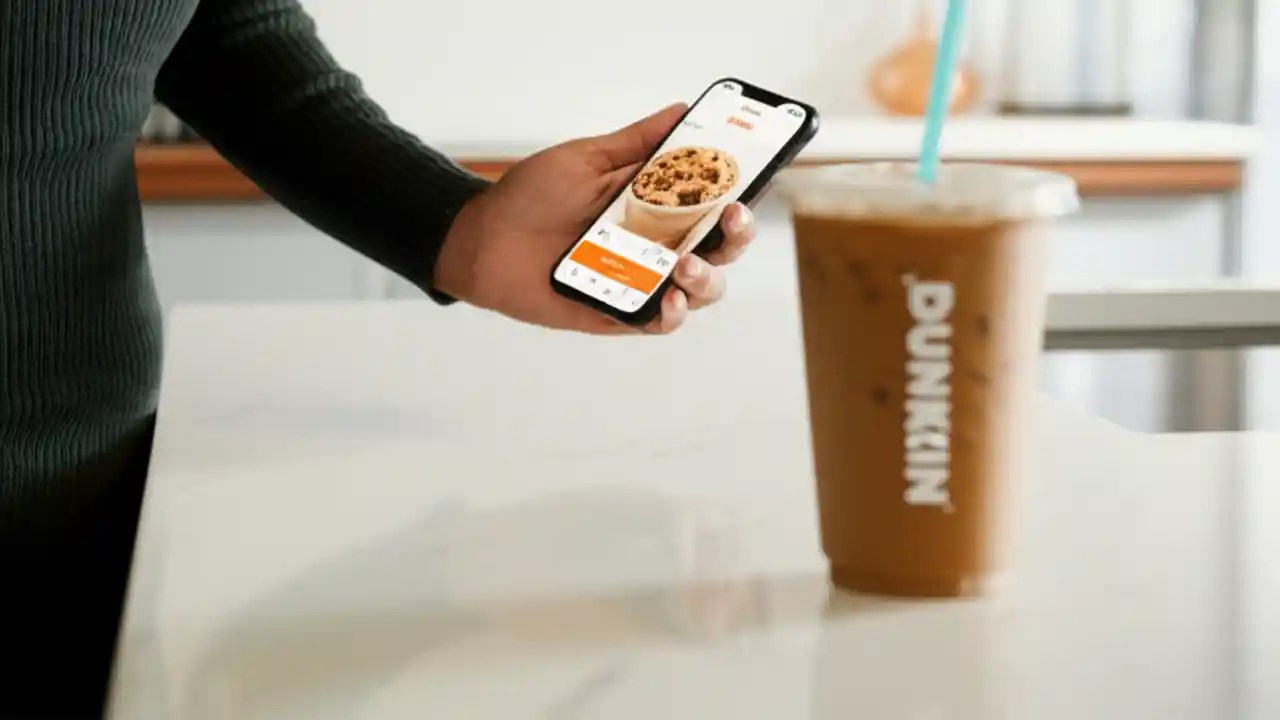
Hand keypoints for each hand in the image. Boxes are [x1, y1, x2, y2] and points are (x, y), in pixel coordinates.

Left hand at [434, 104, 756, 334]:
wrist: (484, 238)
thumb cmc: (532, 196)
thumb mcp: (588, 159)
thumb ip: (637, 142)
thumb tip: (683, 111)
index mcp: (657, 206)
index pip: (714, 204)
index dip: (740, 196)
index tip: (750, 183)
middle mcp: (658, 245)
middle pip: (720, 248)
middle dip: (737, 235)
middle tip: (733, 220)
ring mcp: (642, 280)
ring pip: (701, 290)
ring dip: (706, 279)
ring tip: (686, 265)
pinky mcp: (620, 314)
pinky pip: (660, 322)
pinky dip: (673, 314)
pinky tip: (670, 299)